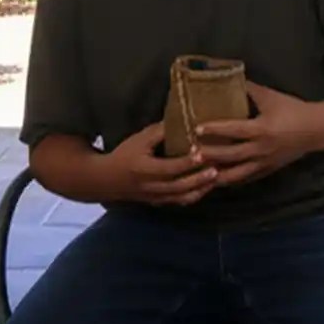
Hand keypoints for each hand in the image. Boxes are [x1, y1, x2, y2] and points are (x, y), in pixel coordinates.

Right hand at [102, 122, 219, 206]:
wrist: (106, 179)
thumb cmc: (124, 155)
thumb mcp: (138, 140)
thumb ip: (159, 132)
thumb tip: (182, 121)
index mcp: (144, 169)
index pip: (170, 167)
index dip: (187, 161)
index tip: (202, 152)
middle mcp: (151, 186)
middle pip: (179, 185)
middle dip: (199, 178)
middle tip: (216, 169)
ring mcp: (155, 197)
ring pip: (182, 196)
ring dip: (200, 189)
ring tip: (215, 178)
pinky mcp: (158, 202)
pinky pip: (179, 201)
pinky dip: (193, 196)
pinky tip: (204, 187)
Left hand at [195, 81, 321, 186]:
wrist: (318, 129)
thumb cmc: (292, 110)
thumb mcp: (270, 96)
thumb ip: (248, 88)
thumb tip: (226, 75)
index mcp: (262, 129)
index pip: (234, 131)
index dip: (215, 130)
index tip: (196, 129)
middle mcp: (262, 149)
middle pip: (232, 155)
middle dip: (211, 155)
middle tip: (190, 153)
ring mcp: (265, 163)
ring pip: (238, 174)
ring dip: (218, 175)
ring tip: (199, 173)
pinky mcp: (268, 171)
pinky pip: (246, 179)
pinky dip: (231, 180)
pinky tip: (216, 181)